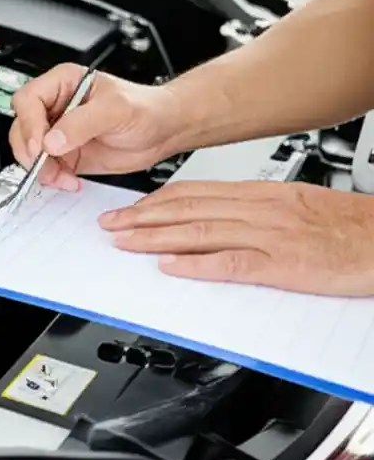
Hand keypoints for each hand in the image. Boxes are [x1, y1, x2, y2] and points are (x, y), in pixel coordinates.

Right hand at [9, 64, 187, 190]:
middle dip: (30, 151)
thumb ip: (82, 123)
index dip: (29, 123)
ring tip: (61, 177)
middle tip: (46, 165)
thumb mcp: (116, 109)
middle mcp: (55, 107)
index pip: (28, 100)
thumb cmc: (146, 108)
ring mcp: (57, 133)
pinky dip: (52, 179)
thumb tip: (51, 141)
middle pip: (22, 128)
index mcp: (63, 84)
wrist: (163, 132)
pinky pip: (44, 169)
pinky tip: (69, 181)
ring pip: (28, 152)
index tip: (40, 145)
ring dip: (40, 169)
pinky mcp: (63, 155)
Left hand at [99, 180, 373, 295]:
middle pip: (189, 209)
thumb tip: (219, 217)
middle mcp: (260, 210)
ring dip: (156, 238)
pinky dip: (197, 264)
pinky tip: (170, 267)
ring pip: (200, 232)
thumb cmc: (348, 226)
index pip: (196, 192)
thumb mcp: (296, 205)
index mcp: (262, 194)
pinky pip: (231, 263)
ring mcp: (269, 237)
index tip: (129, 209)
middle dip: (143, 218)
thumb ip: (256, 210)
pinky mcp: (282, 265)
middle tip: (111, 225)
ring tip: (124, 242)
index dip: (156, 201)